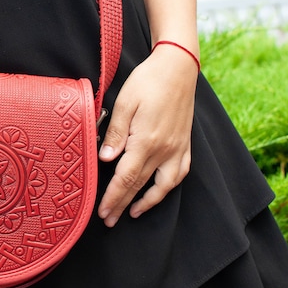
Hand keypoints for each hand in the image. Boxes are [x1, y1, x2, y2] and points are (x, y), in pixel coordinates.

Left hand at [97, 46, 197, 226]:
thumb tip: (105, 160)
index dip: (113, 197)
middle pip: (140, 185)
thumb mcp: (124, 103)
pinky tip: (159, 190)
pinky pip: (179, 173)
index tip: (102, 212)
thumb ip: (115, 133)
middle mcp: (165, 149)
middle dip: (123, 205)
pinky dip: (168, 187)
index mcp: (146, 141)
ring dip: (148, 202)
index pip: (126, 178)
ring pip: (164, 185)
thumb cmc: (147, 81)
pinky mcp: (185, 144)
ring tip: (133, 212)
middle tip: (109, 220)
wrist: (177, 67)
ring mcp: (178, 148)